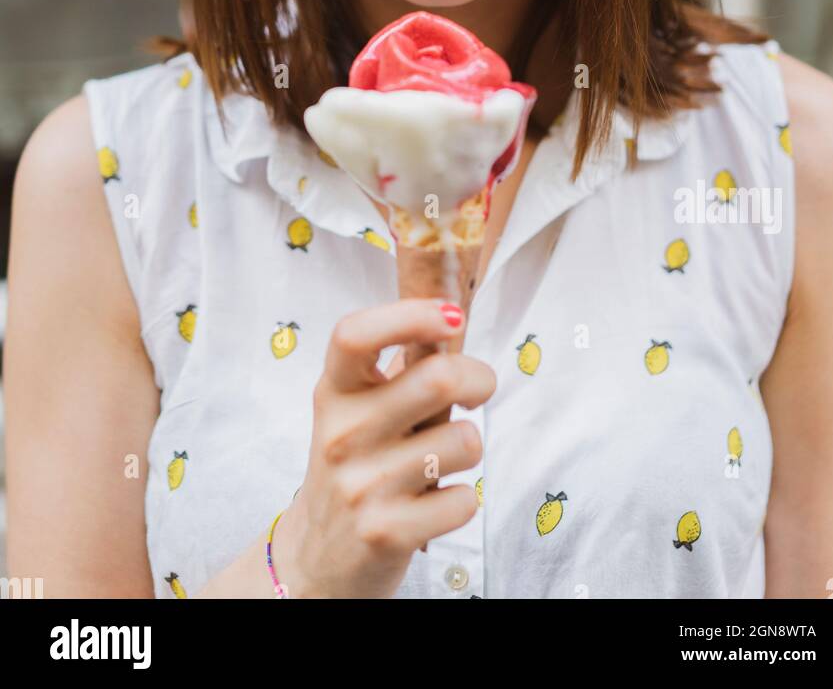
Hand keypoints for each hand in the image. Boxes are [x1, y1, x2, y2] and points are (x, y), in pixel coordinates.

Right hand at [272, 297, 495, 597]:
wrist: (317, 555)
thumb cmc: (355, 463)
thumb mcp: (358, 408)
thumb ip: (399, 368)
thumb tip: (447, 318)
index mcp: (335, 391)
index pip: (355, 335)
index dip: (410, 314)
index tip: (452, 316)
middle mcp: (342, 433)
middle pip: (438, 378)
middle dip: (479, 378)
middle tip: (477, 390)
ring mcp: (362, 485)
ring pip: (464, 441)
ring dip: (468, 447)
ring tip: (439, 459)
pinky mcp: (386, 532)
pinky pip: (464, 500)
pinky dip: (463, 499)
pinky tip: (435, 502)